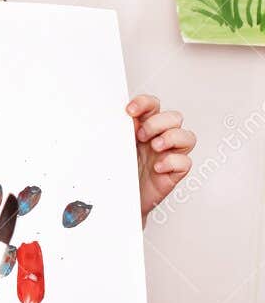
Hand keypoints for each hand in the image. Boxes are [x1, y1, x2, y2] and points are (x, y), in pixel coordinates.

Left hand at [128, 94, 195, 220]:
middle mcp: (159, 138)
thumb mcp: (114, 146)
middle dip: (158, 123)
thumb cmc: (118, 170)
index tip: (130, 111)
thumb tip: (122, 118)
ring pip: (188, 136)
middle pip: (174, 117)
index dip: (145, 103)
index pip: (153, 106)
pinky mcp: (174, 173)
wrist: (118, 198)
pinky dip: (172, 162)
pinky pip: (186, 162)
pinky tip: (157, 167)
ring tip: (154, 147)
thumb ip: (119, 130)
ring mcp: (169, 154)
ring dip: (171, 138)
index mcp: (144, 127)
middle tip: (140, 135)